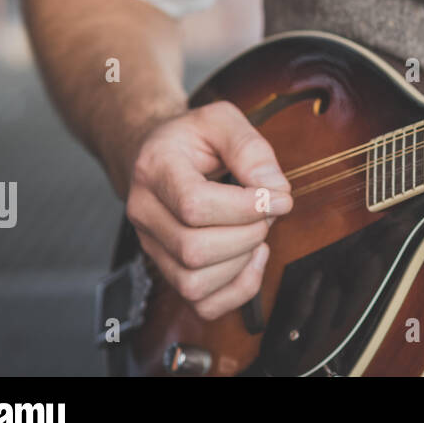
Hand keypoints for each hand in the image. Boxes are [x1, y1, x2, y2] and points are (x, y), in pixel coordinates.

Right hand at [125, 101, 292, 320]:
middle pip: (194, 249)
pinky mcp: (168, 268)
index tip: (279, 196)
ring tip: (257, 230)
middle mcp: (145, 213)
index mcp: (154, 170)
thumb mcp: (221, 120)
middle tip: (268, 210)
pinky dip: (237, 289)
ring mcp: (152, 246)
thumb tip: (275, 189)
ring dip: (241, 262)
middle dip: (247, 234)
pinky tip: (252, 257)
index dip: (245, 207)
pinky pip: (201, 303)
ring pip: (194, 283)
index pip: (194, 204)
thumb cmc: (193, 137)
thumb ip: (249, 148)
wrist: (157, 153)